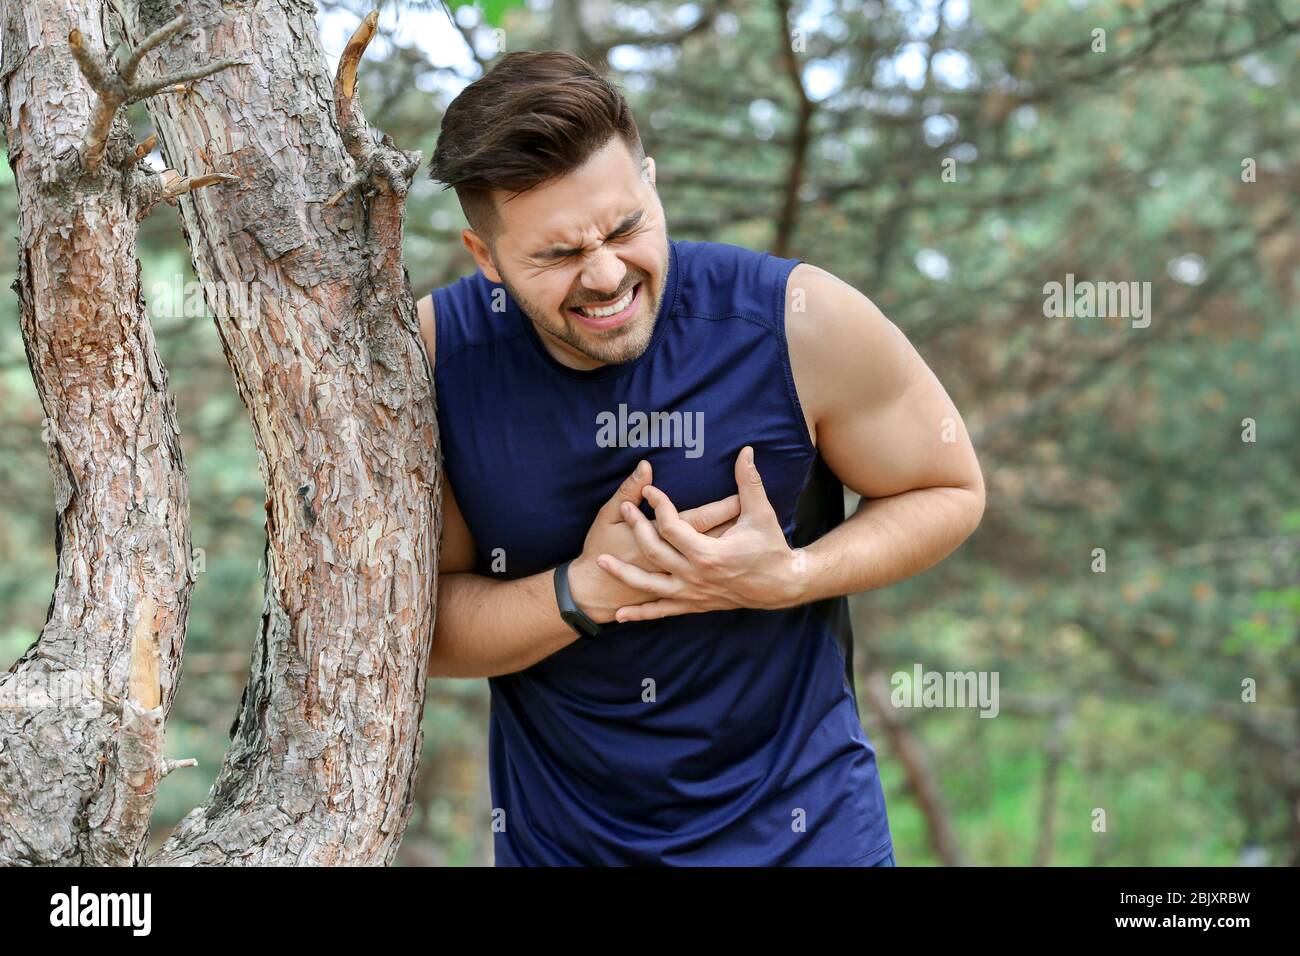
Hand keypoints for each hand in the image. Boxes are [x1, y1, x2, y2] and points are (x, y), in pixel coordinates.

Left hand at [596, 447, 802, 621]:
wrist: (781, 586)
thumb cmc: (770, 547)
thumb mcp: (761, 513)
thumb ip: (749, 482)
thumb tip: (746, 451)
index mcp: (709, 553)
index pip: (672, 527)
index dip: (658, 506)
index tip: (648, 490)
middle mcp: (696, 575)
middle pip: (654, 551)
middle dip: (636, 528)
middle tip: (624, 507)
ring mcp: (693, 593)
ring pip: (650, 585)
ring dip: (623, 574)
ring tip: (601, 561)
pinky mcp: (695, 605)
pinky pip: (663, 611)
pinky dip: (641, 614)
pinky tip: (620, 615)